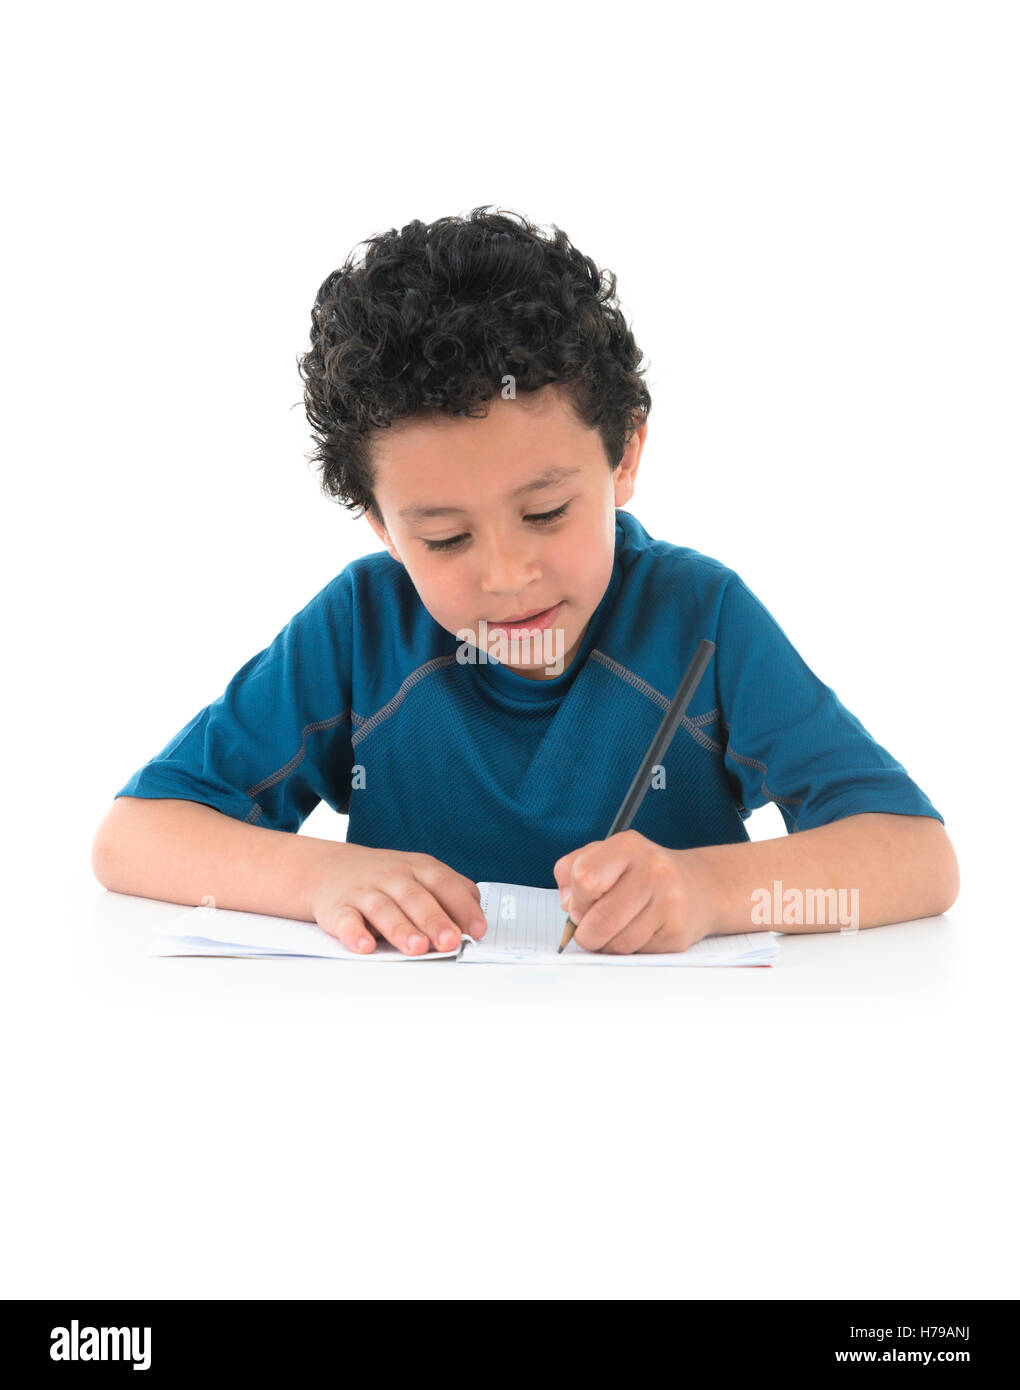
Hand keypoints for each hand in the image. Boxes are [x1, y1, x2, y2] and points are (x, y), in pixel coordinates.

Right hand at [312, 845, 486, 954]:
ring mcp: (364, 892)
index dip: (463, 907)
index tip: (477, 930)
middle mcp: (392, 877)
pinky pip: (346, 921)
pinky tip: (365, 947)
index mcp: (419, 869)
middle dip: (434, 920)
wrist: (330, 869)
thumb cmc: (387, 879)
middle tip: (450, 941)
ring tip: (416, 948)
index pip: (445, 884)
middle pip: (416, 898)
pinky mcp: (338, 909)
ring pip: (383, 909)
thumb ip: (451, 895)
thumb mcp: (421, 876)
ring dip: (400, 929)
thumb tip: (476, 923)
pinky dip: (355, 934)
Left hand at [553, 829, 712, 953]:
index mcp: (628, 846)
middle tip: (590, 930)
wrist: (698, 888)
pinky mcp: (678, 933)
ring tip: (616, 931)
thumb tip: (569, 907)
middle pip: (600, 919)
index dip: (576, 899)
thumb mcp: (604, 856)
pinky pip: (636, 955)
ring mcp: (670, 902)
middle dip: (586, 933)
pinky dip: (629, 951)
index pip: (585, 877)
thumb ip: (572, 871)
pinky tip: (639, 934)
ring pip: (617, 944)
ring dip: (607, 945)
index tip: (582, 904)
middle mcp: (653, 870)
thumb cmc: (639, 873)